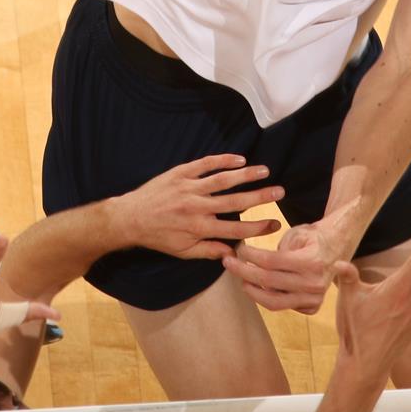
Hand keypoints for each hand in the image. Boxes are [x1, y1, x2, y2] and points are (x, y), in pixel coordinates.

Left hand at [111, 153, 283, 259]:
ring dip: (246, 174)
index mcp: (200, 228)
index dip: (258, 226)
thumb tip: (233, 252)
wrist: (130, 218)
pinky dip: (223, 160)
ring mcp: (189, 188)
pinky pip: (205, 164)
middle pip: (235, 201)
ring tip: (264, 171)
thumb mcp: (183, 251)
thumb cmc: (158, 237)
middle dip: (260, 196)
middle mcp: (197, 207)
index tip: (275, 223)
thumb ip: (209, 251)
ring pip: (223, 179)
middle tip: (279, 191)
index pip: (236, 228)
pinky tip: (239, 158)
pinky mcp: (181, 173)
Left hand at [222, 220, 346, 314]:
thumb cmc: (313, 237)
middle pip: (268, 282)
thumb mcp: (297, 233)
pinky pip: (284, 307)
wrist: (337, 247)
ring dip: (252, 291)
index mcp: (312, 261)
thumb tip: (253, 261)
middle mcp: (314, 283)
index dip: (249, 256)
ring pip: (274, 302)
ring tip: (241, 279)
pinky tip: (258, 287)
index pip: (271, 262)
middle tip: (229, 263)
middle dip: (243, 272)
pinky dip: (268, 298)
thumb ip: (277, 248)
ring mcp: (315, 299)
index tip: (237, 250)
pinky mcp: (313, 308)